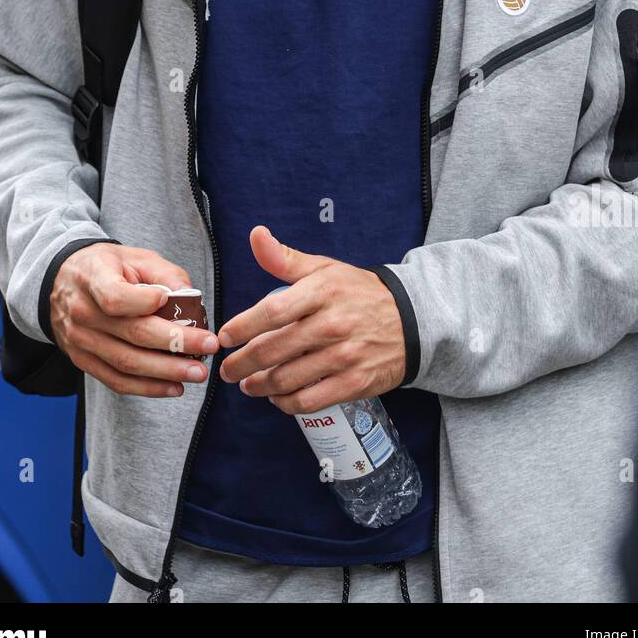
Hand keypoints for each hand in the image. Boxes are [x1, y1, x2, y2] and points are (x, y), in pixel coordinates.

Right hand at [50, 243, 218, 396]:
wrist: (62, 282)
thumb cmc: (106, 267)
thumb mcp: (133, 256)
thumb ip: (164, 274)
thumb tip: (191, 299)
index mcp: (93, 277)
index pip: (115, 297)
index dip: (143, 302)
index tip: (169, 300)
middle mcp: (82, 312)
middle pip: (131, 334)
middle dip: (175, 344)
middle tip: (208, 348)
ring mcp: (80, 340)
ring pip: (126, 363)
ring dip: (165, 372)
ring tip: (197, 373)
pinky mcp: (83, 361)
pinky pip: (116, 380)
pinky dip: (147, 388)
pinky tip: (174, 387)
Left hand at [216, 225, 405, 413]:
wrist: (412, 319)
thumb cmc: (359, 293)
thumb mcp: (325, 269)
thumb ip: (285, 258)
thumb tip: (256, 235)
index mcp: (323, 291)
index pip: (273, 312)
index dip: (243, 327)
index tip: (225, 336)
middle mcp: (333, 324)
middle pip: (274, 349)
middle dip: (242, 363)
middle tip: (228, 369)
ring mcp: (344, 356)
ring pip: (288, 378)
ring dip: (259, 386)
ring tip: (248, 385)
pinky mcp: (355, 383)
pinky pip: (310, 400)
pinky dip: (286, 402)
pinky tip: (277, 397)